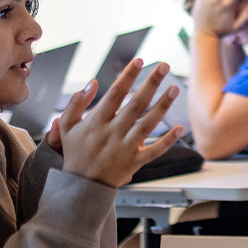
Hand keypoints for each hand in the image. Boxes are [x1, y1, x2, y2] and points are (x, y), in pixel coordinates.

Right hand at [50, 59, 182, 187]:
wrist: (81, 186)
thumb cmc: (75, 153)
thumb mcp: (67, 126)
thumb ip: (77, 103)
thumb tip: (93, 82)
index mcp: (96, 122)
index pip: (115, 94)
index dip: (128, 76)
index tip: (139, 60)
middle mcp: (113, 133)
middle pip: (136, 104)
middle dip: (151, 83)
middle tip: (164, 66)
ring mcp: (125, 148)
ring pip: (148, 125)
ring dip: (163, 106)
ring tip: (174, 88)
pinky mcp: (134, 162)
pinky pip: (154, 151)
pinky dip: (168, 141)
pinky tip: (180, 128)